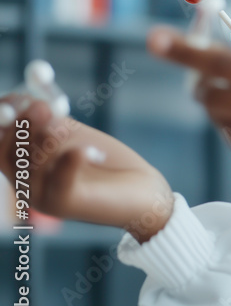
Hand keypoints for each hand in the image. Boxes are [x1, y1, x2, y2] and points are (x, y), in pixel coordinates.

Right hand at [0, 98, 173, 242]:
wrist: (142, 190)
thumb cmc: (103, 159)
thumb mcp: (71, 133)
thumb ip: (47, 117)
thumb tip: (25, 98)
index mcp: (20, 163)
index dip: (4, 115)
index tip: (21, 99)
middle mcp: (23, 182)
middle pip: (7, 152)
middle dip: (22, 127)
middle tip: (42, 106)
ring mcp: (41, 197)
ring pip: (32, 166)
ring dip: (47, 140)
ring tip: (64, 126)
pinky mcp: (64, 206)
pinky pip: (60, 183)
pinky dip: (69, 163)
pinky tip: (84, 150)